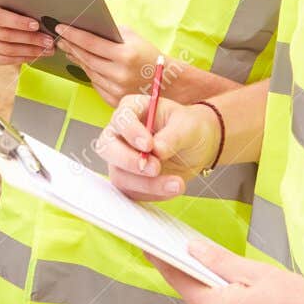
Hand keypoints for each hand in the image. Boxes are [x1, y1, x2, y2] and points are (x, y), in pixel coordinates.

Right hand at [0, 1, 55, 67]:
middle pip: (5, 35)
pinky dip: (23, 58)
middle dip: (31, 39)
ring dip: (30, 51)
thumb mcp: (12, 7)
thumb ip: (21, 10)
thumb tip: (43, 17)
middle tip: (49, 41)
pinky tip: (35, 56)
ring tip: (47, 49)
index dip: (19, 22)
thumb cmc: (9, 13)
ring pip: (7, 50)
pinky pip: (5, 60)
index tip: (37, 25)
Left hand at [53, 24, 164, 106]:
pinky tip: (83, 63)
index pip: (90, 43)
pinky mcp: (113, 99)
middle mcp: (119, 74)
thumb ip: (111, 32)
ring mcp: (115, 89)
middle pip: (86, 58)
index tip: (60, 27)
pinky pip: (94, 83)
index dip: (73, 34)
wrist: (167, 83)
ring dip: (77, 59)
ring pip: (88, 71)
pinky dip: (88, 72)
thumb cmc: (149, 56)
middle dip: (71, 45)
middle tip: (60, 37)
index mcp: (125, 55)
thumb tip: (87, 26)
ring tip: (69, 48)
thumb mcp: (134, 37)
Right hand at [96, 93, 220, 200]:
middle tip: (155, 167)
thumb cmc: (188, 128)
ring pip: (119, 175)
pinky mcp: (129, 181)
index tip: (148, 145)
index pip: (121, 118)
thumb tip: (157, 150)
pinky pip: (132, 191)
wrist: (196, 147)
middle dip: (128, 161)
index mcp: (133, 110)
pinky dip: (152, 193)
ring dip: (147, 183)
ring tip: (176, 183)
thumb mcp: (188, 125)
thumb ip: (173, 135)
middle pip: (107, 148)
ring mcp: (122, 159)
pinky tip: (172, 187)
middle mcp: (121, 134)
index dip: (130, 131)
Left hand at [150, 238, 303, 303]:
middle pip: (201, 301)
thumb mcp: (260, 274)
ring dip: (227, 303)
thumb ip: (221, 263)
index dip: (165, 261)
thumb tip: (192, 250)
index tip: (150, 247)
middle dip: (210, 282)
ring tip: (260, 294)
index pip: (180, 281)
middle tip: (230, 266)